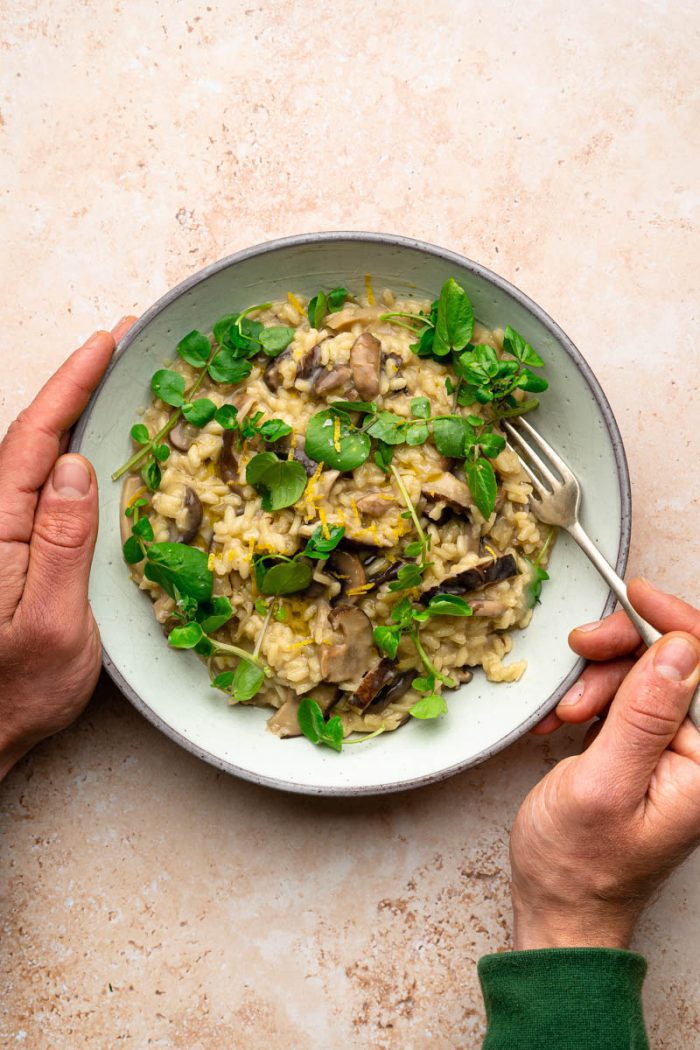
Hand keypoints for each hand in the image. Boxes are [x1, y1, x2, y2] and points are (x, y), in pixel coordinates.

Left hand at [0, 318, 135, 779]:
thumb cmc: (15, 691)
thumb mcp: (52, 622)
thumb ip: (60, 540)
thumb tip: (74, 465)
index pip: (33, 438)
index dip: (71, 385)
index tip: (107, 340)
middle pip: (28, 435)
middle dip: (73, 384)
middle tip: (119, 343)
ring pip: (30, 457)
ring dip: (68, 414)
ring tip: (110, 380)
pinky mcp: (5, 551)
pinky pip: (34, 486)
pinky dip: (63, 453)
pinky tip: (87, 448)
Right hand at [510, 578, 699, 948]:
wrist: (560, 908)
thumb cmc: (578, 865)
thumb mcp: (603, 783)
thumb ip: (642, 715)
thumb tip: (676, 649)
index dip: (676, 623)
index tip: (636, 596)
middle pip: (674, 664)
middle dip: (622, 654)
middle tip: (580, 653)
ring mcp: (674, 753)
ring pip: (645, 676)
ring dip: (598, 681)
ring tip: (566, 713)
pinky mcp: (647, 750)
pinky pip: (626, 698)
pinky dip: (591, 698)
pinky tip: (566, 719)